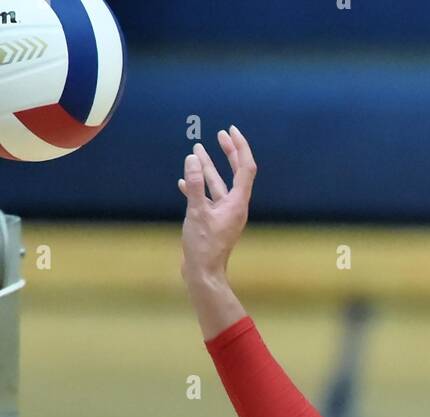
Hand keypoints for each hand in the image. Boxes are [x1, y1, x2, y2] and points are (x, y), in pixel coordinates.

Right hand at [178, 126, 256, 285]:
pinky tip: (184, 181)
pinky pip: (207, 199)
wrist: (203, 274)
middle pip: (236, 173)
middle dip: (228, 153)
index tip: (230, 130)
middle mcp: (234, 207)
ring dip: (208, 168)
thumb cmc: (203, 247)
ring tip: (196, 150)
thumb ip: (195, 185)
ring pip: (218, 185)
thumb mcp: (197, 212)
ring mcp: (224, 215)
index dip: (240, 147)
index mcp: (237, 204)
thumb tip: (192, 159)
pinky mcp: (213, 222)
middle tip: (220, 135)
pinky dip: (197, 188)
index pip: (245, 168)